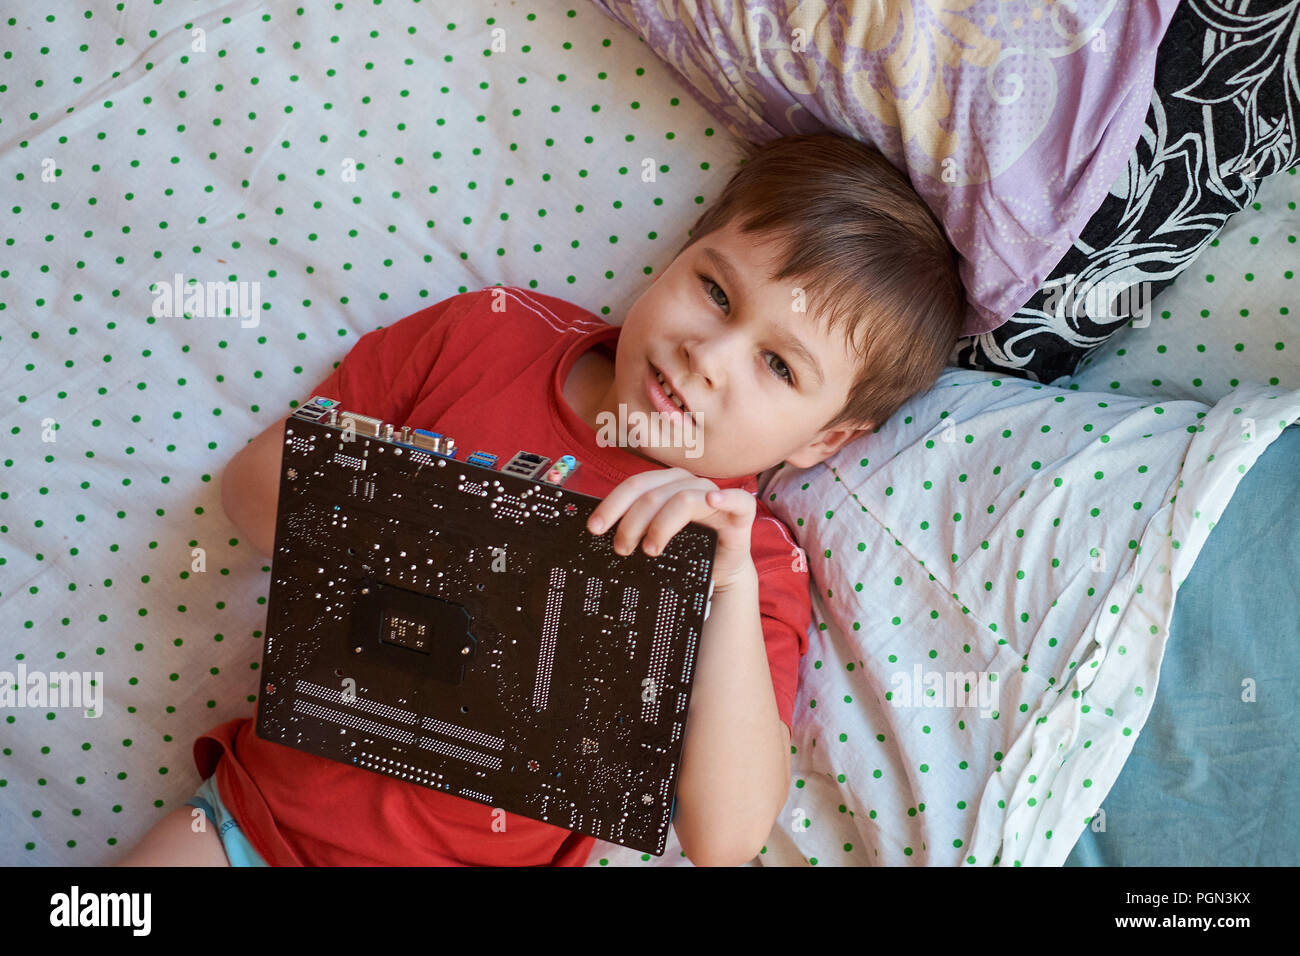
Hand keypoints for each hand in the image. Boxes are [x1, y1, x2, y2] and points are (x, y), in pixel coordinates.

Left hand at [585, 467, 756, 590]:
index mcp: (666, 483)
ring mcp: (714, 494)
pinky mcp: (740, 510)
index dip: (612, 506)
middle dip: (631, 522)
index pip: (635, 486)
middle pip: (652, 494)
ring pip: (681, 499)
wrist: (719, 571)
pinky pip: (735, 498)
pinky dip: (723, 498)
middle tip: (622, 547)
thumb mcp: (654, 536)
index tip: (595, 528)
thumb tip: (599, 530)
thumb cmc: (685, 550)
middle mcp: (689, 483)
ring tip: (650, 549)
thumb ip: (633, 526)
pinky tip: (711, 502)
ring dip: (660, 526)